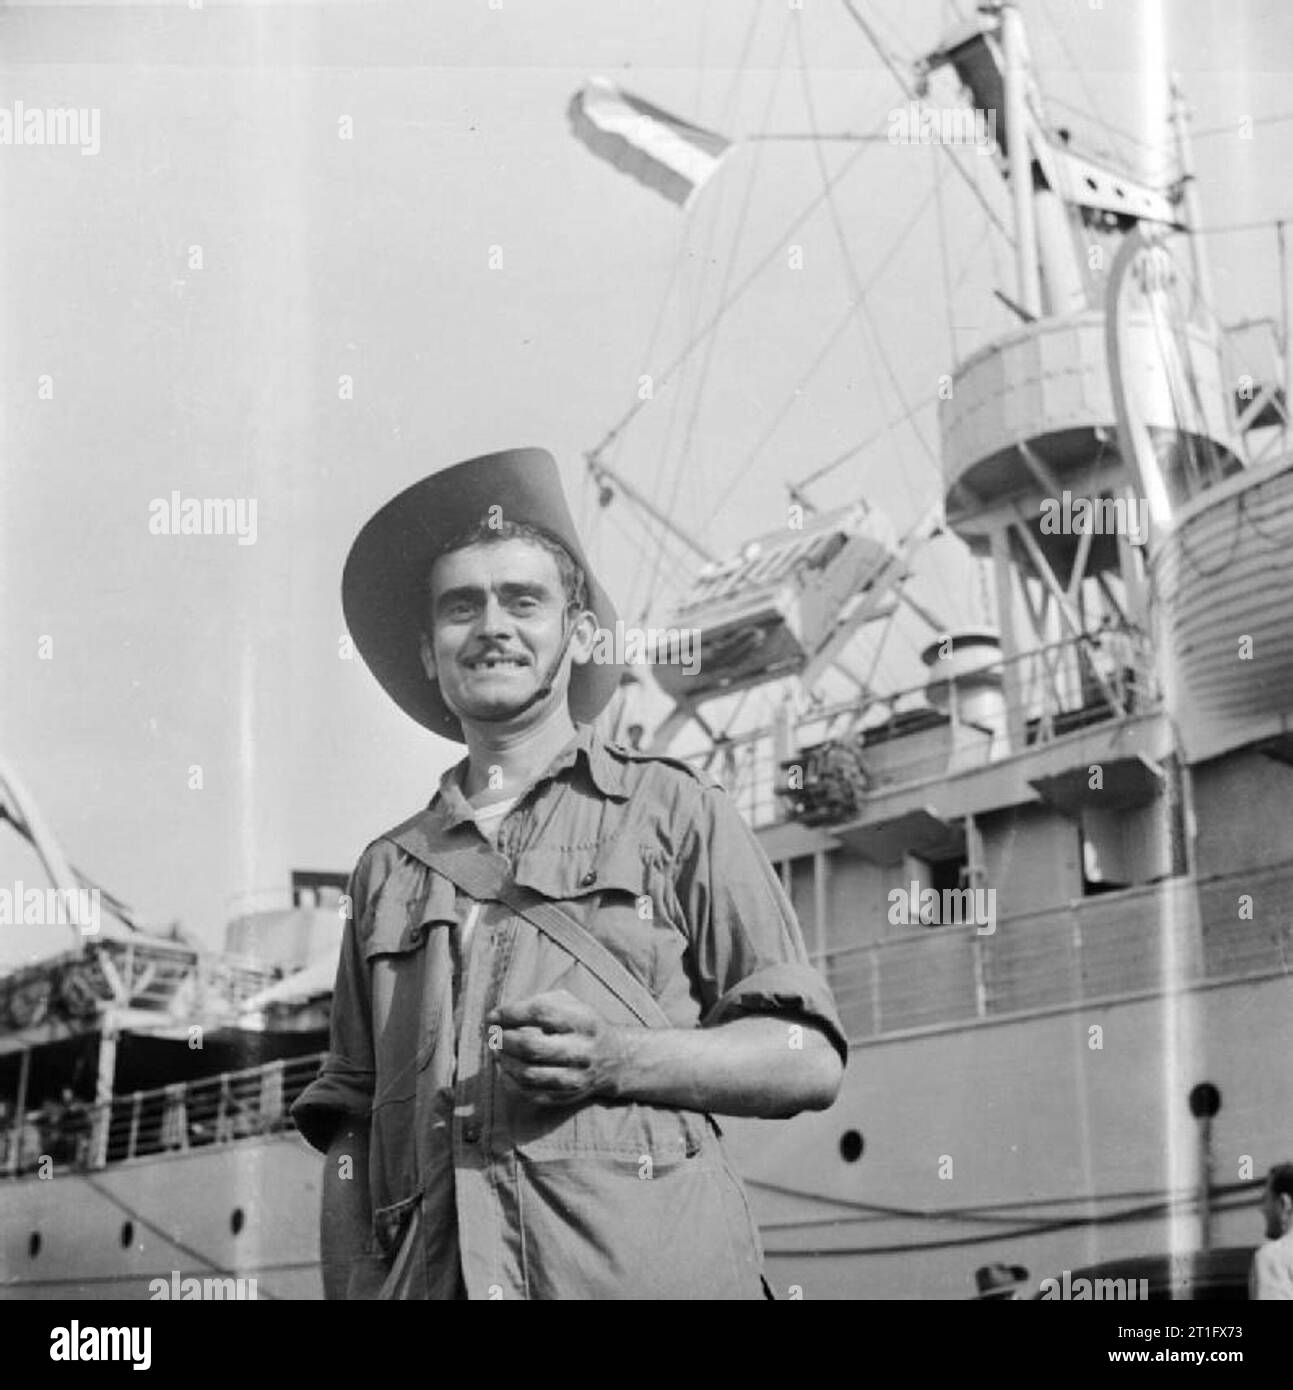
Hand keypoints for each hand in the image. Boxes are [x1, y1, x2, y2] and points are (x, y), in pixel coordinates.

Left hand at [486, 990, 626, 1105]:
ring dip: (504, 1061)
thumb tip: (496, 1017)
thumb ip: (536, 1003)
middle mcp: (581, 1051)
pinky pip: (529, 1093)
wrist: (613, 1059)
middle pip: (532, 1047)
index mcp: (583, 1021)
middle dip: (504, 1040)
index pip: (541, 1013)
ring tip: (498, 1051)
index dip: (512, 1014)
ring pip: (528, 1074)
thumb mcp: (569, 1003)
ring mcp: (574, 1078)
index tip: (494, 1015)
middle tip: (494, 1035)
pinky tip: (506, 1069)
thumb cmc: (580, 1025)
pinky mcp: (565, 1097)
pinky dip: (509, 1081)